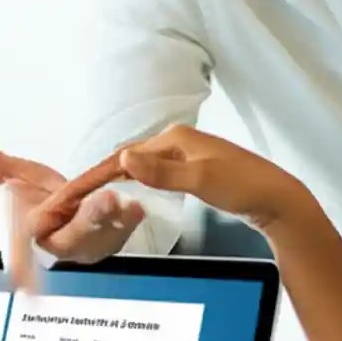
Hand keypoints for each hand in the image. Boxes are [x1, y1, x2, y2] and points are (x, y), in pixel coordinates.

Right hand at [0, 136, 144, 287]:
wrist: (78, 207)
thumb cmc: (46, 199)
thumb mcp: (17, 176)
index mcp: (33, 232)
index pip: (23, 252)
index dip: (23, 267)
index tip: (23, 285)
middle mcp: (62, 241)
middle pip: (71, 238)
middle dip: (86, 222)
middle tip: (102, 202)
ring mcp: (92, 240)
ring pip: (102, 235)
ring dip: (113, 221)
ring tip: (123, 203)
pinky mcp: (116, 234)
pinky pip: (124, 229)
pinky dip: (131, 218)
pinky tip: (137, 206)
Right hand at [44, 124, 309, 230]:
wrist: (278, 199)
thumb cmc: (245, 188)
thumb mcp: (202, 181)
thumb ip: (162, 173)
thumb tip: (123, 160)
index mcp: (172, 140)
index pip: (119, 160)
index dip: (90, 178)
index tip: (65, 194)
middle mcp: (174, 143)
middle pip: (122, 161)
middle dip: (91, 179)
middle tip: (63, 200)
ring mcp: (181, 156)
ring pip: (134, 168)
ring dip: (107, 182)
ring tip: (82, 198)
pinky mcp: (189, 171)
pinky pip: (148, 175)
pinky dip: (127, 184)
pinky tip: (121, 193)